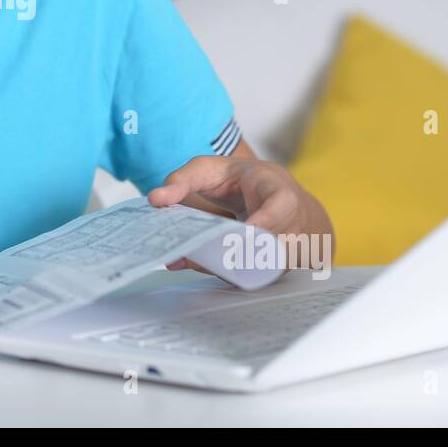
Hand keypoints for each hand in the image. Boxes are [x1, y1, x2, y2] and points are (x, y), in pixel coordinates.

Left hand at [147, 149, 332, 274]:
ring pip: (257, 268)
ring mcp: (288, 251)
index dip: (265, 222)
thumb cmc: (242, 180)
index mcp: (279, 192)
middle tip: (193, 253)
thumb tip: (156, 199)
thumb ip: (183, 179)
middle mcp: (291, 225)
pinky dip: (224, 273)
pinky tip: (199, 264)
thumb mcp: (211, 169)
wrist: (274, 194)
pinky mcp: (276, 269)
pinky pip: (252, 277)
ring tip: (186, 258)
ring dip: (221, 267)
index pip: (281, 207)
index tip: (244, 233)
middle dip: (229, 254)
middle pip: (266, 246)